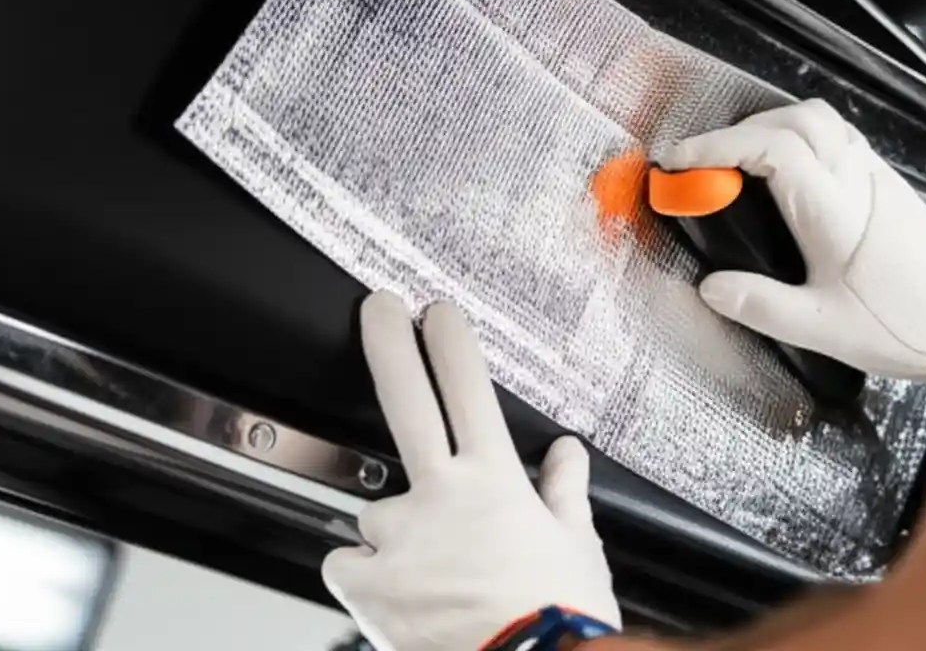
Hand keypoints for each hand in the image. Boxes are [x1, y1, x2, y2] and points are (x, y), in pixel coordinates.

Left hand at [323, 292, 619, 650]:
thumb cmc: (558, 618)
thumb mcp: (576, 547)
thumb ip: (563, 492)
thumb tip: (567, 456)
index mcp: (495, 482)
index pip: (468, 390)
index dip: (449, 343)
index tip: (436, 314)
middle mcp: (441, 497)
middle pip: (406, 401)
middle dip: (389, 343)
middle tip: (379, 307)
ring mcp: (398, 535)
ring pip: (376, 511)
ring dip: (394, 531)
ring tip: (433, 575)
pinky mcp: (366, 581)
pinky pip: (349, 562)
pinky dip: (366, 573)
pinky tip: (400, 595)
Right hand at [658, 99, 925, 380]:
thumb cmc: (902, 326)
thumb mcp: (821, 328)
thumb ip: (761, 305)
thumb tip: (711, 286)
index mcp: (834, 210)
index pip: (770, 149)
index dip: (717, 147)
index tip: (678, 162)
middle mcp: (856, 179)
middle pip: (793, 120)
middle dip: (738, 131)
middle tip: (701, 163)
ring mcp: (875, 176)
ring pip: (818, 120)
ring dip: (771, 126)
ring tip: (737, 161)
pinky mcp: (886, 184)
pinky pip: (837, 136)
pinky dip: (799, 136)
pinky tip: (784, 169)